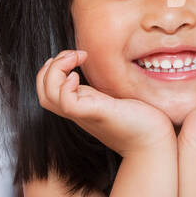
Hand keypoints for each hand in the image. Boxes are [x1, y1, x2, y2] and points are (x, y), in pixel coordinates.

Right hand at [36, 50, 175, 156]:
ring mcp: (84, 113)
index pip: (47, 89)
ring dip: (55, 70)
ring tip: (77, 58)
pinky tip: (79, 76)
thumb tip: (103, 67)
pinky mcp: (96, 114)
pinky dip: (66, 86)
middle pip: (42, 91)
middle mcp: (78, 111)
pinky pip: (67, 102)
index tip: (74, 56)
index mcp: (80, 105)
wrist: (153, 142)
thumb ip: (103, 88)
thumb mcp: (115, 98)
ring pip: (47, 95)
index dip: (51, 69)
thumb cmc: (140, 119)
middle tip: (74, 55)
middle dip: (49, 67)